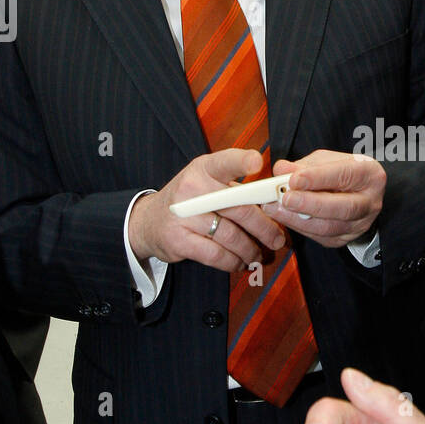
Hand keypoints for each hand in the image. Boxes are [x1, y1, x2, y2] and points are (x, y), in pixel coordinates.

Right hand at [128, 147, 285, 271]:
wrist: (148, 221)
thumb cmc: (188, 200)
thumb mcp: (205, 181)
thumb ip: (234, 186)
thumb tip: (273, 203)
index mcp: (204, 169)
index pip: (225, 162)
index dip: (242, 161)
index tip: (257, 163)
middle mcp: (193, 189)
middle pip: (239, 209)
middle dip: (265, 228)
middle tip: (277, 238)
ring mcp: (185, 215)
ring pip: (231, 236)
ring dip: (251, 249)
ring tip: (258, 254)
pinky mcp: (180, 240)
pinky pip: (217, 255)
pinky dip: (233, 261)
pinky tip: (239, 262)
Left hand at [268, 150, 385, 248]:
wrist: (356, 191)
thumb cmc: (341, 172)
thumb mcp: (325, 160)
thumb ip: (304, 165)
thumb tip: (282, 170)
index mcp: (369, 175)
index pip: (344, 176)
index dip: (318, 178)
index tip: (294, 179)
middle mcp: (369, 201)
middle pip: (342, 207)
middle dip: (310, 204)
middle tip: (286, 198)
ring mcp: (360, 223)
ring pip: (329, 227)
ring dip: (299, 219)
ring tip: (277, 208)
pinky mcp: (346, 238)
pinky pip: (321, 237)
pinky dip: (300, 228)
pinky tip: (286, 217)